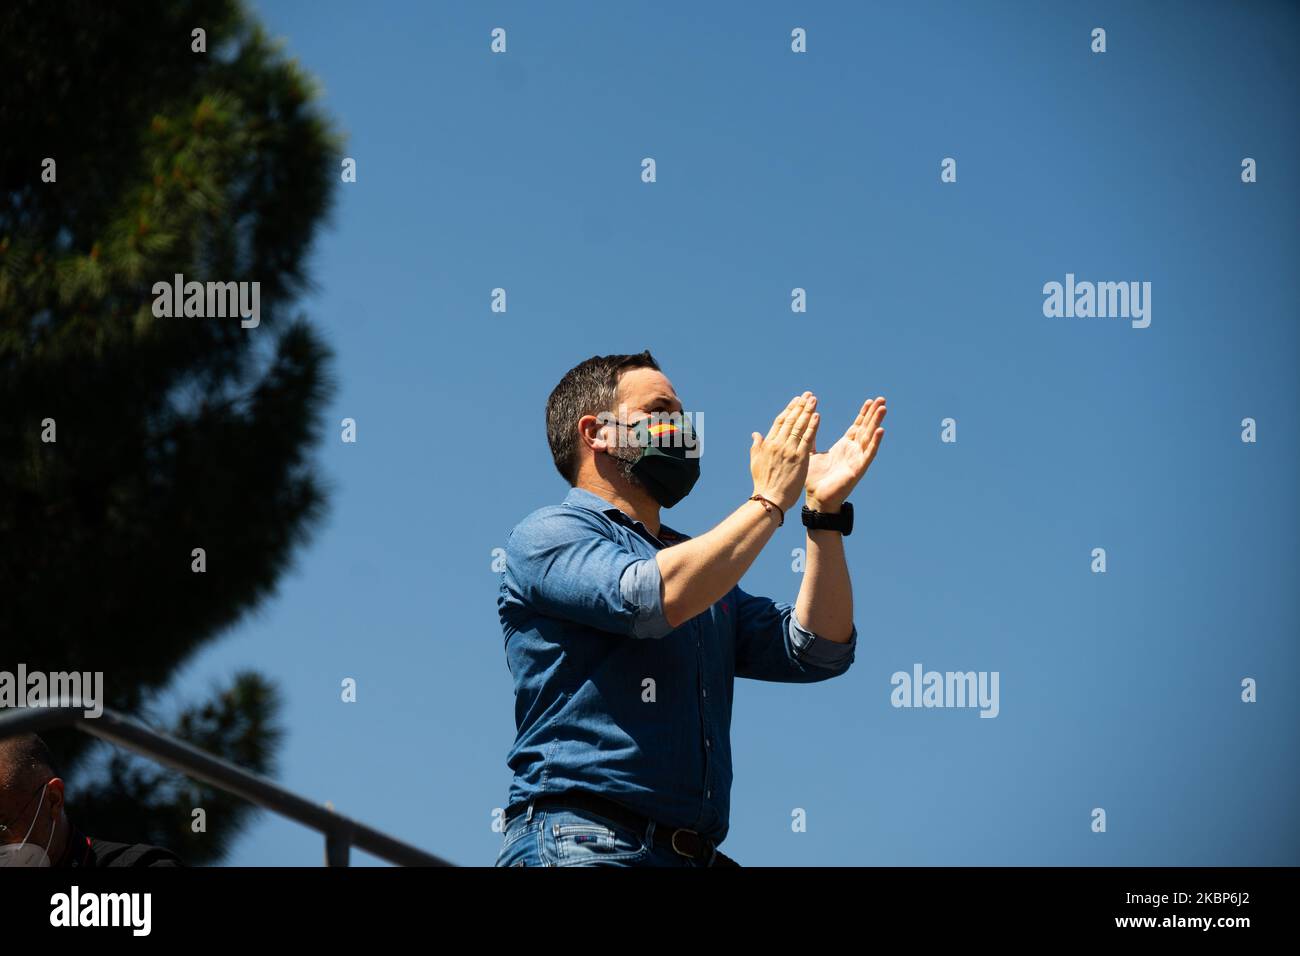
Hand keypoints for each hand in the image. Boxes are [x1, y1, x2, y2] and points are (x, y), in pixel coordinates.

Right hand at [751, 392, 819, 511]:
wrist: (770, 498)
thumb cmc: (763, 483)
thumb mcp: (755, 462)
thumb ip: (756, 446)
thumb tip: (755, 434)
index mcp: (768, 444)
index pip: (779, 422)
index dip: (789, 409)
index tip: (796, 400)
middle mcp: (778, 444)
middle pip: (791, 420)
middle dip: (800, 406)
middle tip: (808, 395)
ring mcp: (789, 450)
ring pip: (799, 426)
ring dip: (807, 411)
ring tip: (814, 400)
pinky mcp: (799, 458)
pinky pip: (807, 438)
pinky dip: (812, 426)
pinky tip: (817, 416)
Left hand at [805, 396, 886, 510]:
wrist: (816, 499)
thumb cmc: (814, 479)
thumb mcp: (811, 452)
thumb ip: (812, 435)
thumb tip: (811, 418)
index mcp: (844, 446)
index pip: (857, 426)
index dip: (864, 414)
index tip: (870, 400)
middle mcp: (853, 451)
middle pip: (866, 428)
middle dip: (873, 414)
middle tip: (882, 399)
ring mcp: (857, 459)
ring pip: (869, 437)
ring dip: (876, 423)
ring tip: (883, 408)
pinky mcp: (858, 469)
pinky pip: (868, 454)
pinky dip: (874, 442)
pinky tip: (880, 430)